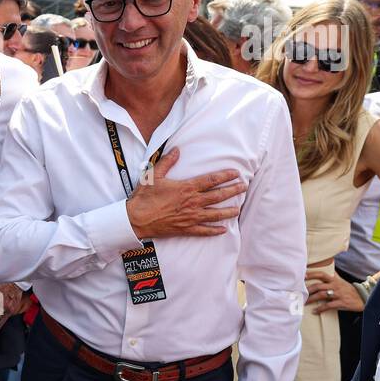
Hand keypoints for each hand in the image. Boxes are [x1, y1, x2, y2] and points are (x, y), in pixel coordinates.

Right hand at [125, 148, 245, 239]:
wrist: (135, 219)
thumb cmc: (144, 197)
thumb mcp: (153, 175)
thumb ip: (167, 162)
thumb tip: (176, 150)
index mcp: (186, 188)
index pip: (211, 180)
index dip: (225, 176)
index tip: (236, 173)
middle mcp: (192, 202)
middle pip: (218, 196)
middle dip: (233, 191)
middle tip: (244, 188)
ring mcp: (190, 217)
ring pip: (215, 214)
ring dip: (228, 211)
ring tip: (238, 209)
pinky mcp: (185, 229)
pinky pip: (204, 231)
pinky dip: (215, 231)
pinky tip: (223, 230)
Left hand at [306, 268, 362, 313]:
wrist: (362, 297)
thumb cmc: (348, 289)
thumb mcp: (341, 280)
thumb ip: (333, 275)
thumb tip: (327, 264)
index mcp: (334, 280)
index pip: (321, 274)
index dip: (312, 274)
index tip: (303, 276)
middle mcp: (335, 285)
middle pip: (318, 286)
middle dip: (308, 290)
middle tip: (300, 293)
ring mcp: (338, 294)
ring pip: (322, 295)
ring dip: (312, 299)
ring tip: (305, 302)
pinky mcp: (341, 302)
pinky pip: (328, 305)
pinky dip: (321, 309)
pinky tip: (315, 311)